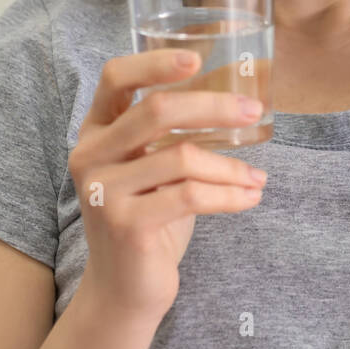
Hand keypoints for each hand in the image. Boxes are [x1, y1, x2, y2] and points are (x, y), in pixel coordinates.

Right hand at [68, 49, 268, 322]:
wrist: (125, 289)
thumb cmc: (149, 217)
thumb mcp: (152, 168)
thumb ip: (170, 134)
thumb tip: (236, 98)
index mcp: (96, 132)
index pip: (114, 78)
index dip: (154, 62)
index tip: (196, 59)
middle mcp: (90, 156)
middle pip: (157, 110)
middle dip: (214, 107)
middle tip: (253, 112)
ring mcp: (104, 192)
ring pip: (182, 157)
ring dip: (232, 167)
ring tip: (258, 178)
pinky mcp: (126, 225)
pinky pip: (191, 196)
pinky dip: (229, 195)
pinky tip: (250, 197)